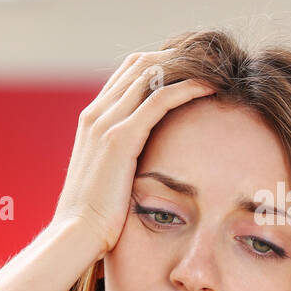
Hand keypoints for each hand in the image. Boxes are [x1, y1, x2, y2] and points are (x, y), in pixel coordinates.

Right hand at [51, 49, 216, 259]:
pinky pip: (159, 99)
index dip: (161, 63)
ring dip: (185, 66)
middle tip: (210, 60)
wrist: (75, 234)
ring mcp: (106, 123)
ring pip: (150, 74)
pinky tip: (210, 87)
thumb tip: (146, 162)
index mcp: (92, 120)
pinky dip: (186, 87)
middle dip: (176, 56)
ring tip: (215, 67)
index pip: (128, 72)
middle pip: (140, 64)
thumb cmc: (94, 215)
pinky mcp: (120, 139)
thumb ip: (122, 159)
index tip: (192, 67)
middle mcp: (96, 114)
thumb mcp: (108, 177)